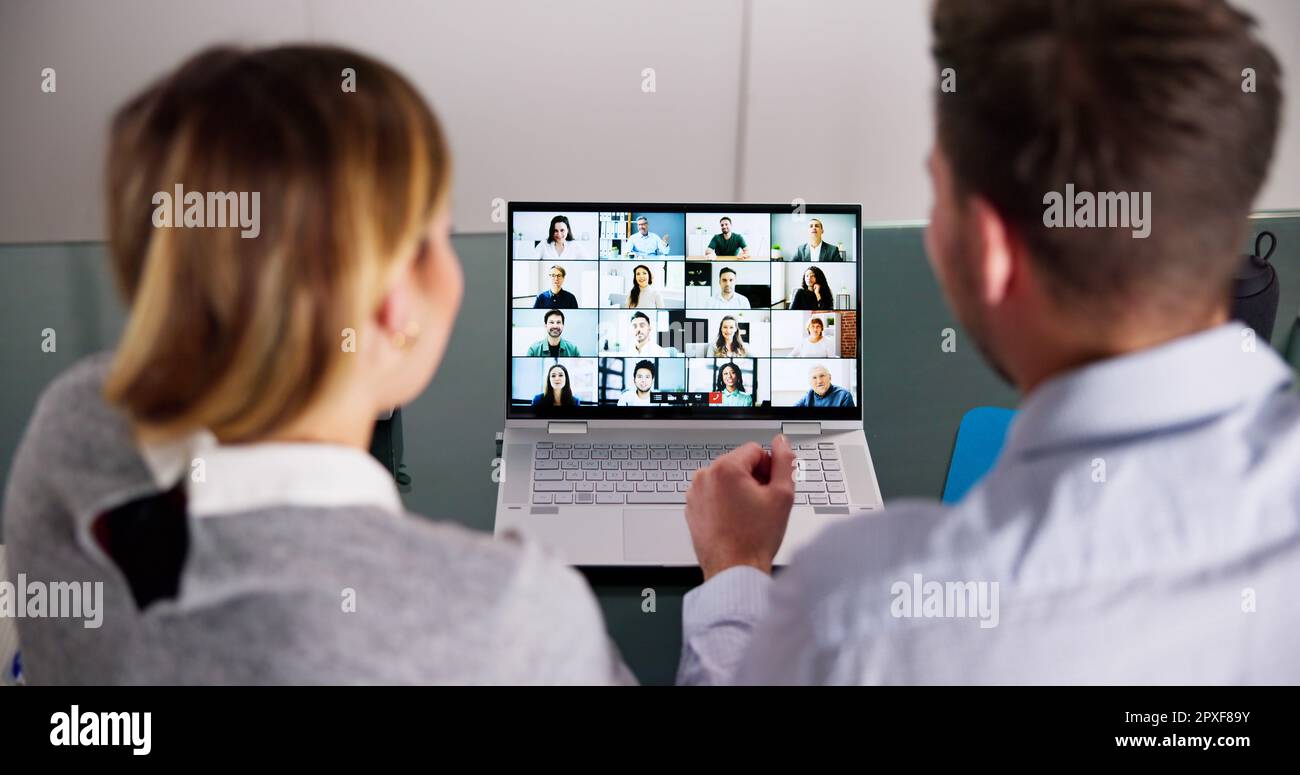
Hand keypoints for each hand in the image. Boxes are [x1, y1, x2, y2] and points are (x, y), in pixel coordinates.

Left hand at [685, 434, 795, 579]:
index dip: (770, 468)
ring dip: (739, 491)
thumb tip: (781, 442)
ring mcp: (695, 494)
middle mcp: (705, 477)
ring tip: (749, 516)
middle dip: (754, 479)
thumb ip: (785, 461)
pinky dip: (725, 504)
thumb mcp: (782, 495)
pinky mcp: (691, 509)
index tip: (771, 489)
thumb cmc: (755, 538)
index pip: (755, 450)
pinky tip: (735, 522)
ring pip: (726, 480)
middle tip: (763, 505)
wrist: (733, 571)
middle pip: (739, 464)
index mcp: (725, 468)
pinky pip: (713, 496)